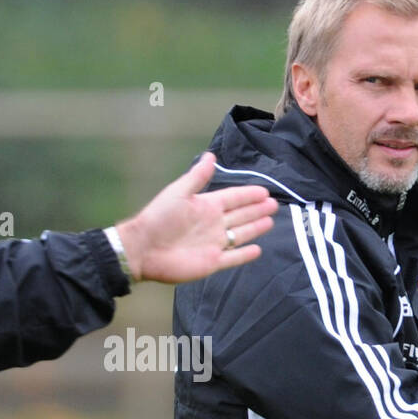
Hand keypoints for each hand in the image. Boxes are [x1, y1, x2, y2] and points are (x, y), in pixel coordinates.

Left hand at [115, 152, 276, 282]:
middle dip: (256, 209)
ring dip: (255, 228)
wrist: (143, 249)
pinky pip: (233, 257)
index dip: (249, 194)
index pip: (233, 198)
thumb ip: (197, 176)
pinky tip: (257, 249)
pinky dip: (245, 254)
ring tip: (270, 221)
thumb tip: (211, 156)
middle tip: (274, 204)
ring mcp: (213, 244)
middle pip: (240, 215)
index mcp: (206, 206)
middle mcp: (212, 224)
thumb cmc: (158, 218)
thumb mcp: (178, 192)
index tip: (265, 191)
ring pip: (240, 234)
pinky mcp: (212, 262)